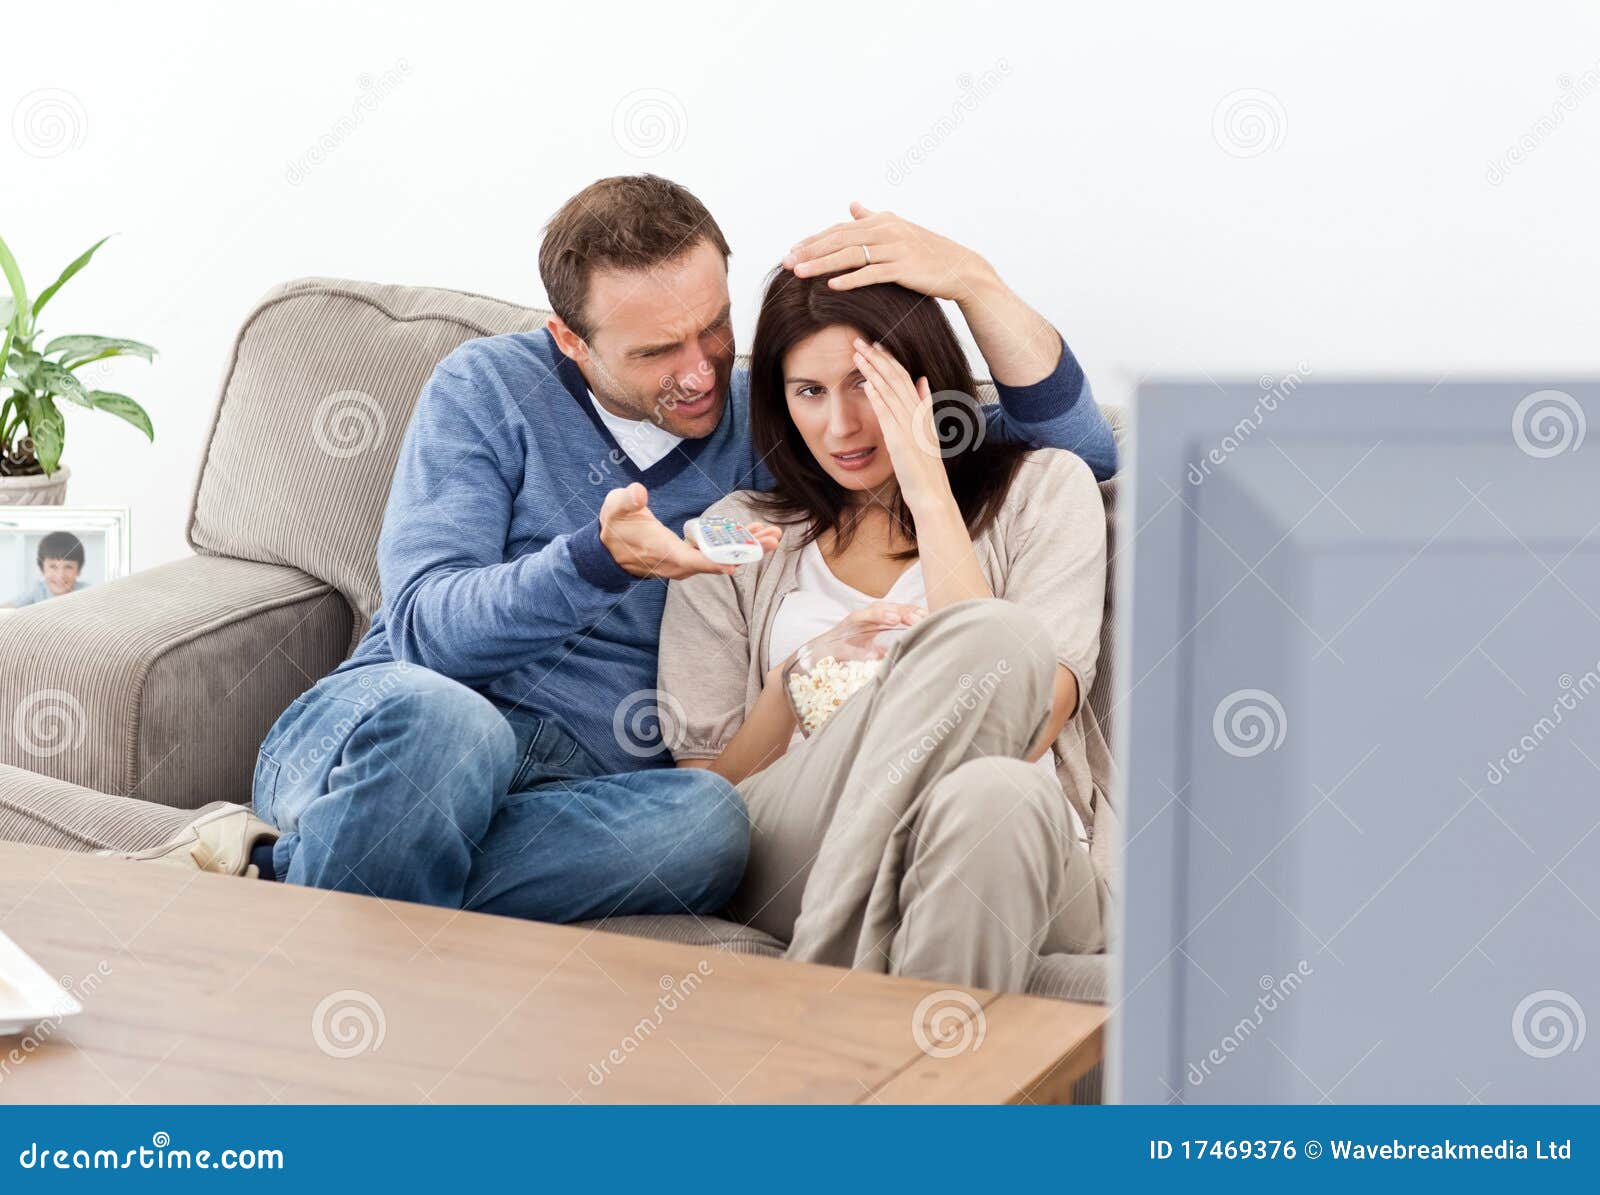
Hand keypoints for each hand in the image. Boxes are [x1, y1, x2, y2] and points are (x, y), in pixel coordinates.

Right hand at [599, 484, 782, 578]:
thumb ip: (627, 501)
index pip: (692, 560)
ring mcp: (686, 562)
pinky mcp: (690, 557)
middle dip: (746, 551)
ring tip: (772, 535)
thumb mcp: (616, 508)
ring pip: (721, 558)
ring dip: (747, 548)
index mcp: (664, 552)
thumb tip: (638, 493)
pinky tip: (753, 533)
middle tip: (773, 538)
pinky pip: (717, 553)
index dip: (714, 562)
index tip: (736, 562)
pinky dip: (736, 545)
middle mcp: (679, 563)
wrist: (610, 549)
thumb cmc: (615, 527)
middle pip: (717, 560)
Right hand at [766, 600, 926, 688]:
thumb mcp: (871, 655)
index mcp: (870, 625)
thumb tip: (918, 654)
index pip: (894, 612)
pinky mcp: (828, 647)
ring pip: (861, 618)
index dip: (911, 612)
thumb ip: (888, 651)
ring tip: (895, 619)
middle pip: (880, 608)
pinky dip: (856, 650)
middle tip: (918, 616)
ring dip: (878, 616)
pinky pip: (843, 646)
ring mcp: (841, 632)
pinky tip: (870, 654)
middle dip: (900, 610)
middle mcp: (857, 623)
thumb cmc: (844, 661)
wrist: (806, 669)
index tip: (930, 616)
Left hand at [783, 203, 999, 302]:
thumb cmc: (927, 253)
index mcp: (882, 221)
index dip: (814, 240)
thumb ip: (872, 218)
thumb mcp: (898, 230)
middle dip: (810, 251)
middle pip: (840, 239)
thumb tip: (852, 205)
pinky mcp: (904, 268)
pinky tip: (832, 286)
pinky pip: (872, 273)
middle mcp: (887, 230)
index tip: (792, 250)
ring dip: (822, 264)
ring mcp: (896, 248)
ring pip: (851, 256)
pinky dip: (851, 279)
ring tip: (799, 273)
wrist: (960, 269)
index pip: (840, 229)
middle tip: (786, 261)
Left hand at [851, 339, 957, 515]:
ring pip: (890, 392)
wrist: (932, 492)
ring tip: (857, 355)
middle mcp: (916, 414)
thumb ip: (925, 403)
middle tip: (859, 341)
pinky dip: (878, 398)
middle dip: (876, 358)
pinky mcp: (901, 441)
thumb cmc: (926, 466)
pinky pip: (888, 415)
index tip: (875, 344)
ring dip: (872, 371)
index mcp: (921, 410)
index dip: (889, 359)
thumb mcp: (927, 430)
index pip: (904, 377)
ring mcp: (909, 427)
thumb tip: (922, 379)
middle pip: (895, 378)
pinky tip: (867, 385)